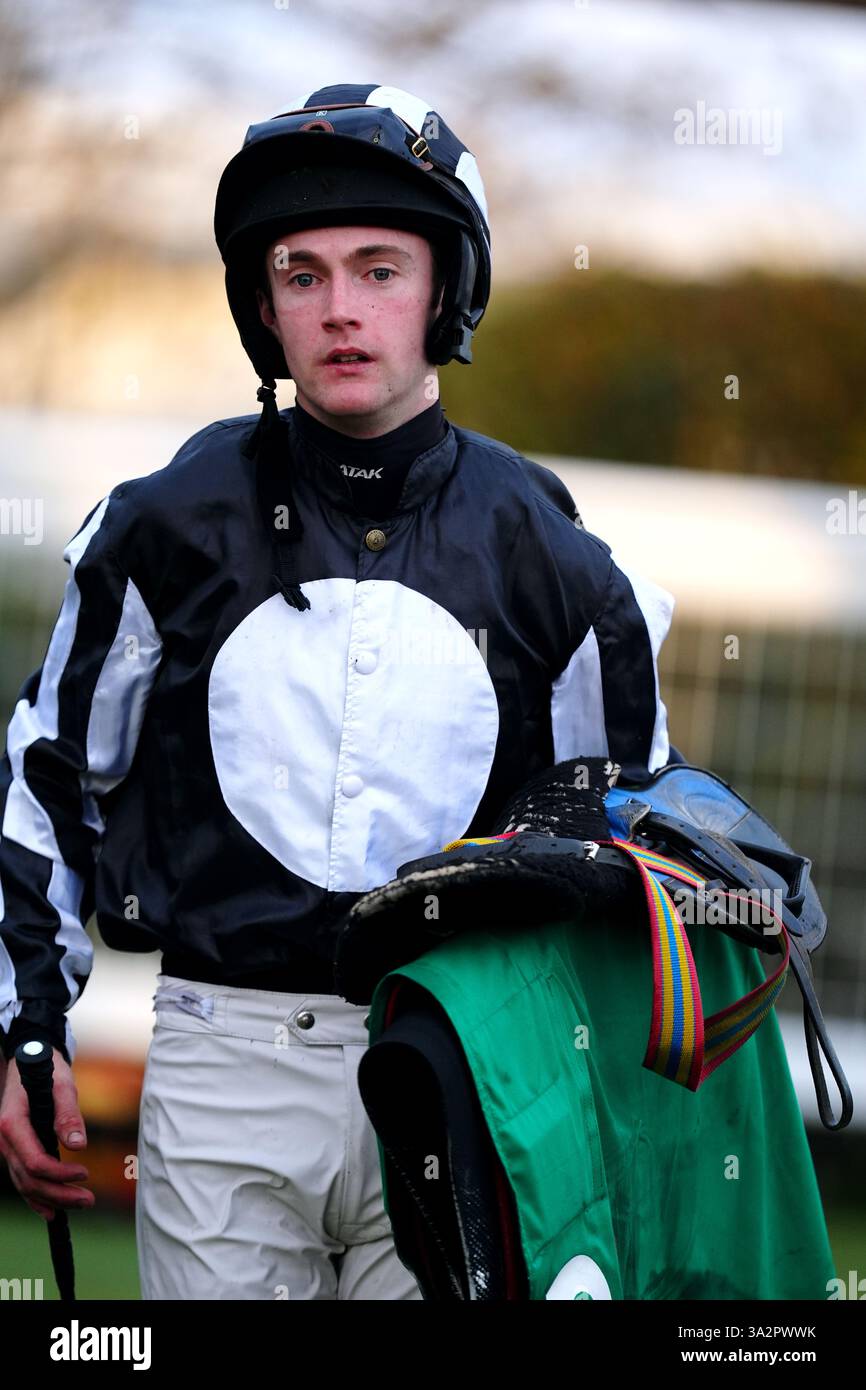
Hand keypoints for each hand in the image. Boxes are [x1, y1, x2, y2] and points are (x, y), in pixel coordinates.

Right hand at [0, 1047, 94, 1219]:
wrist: (29, 1057)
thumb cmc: (47, 1068)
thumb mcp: (62, 1084)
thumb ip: (68, 1114)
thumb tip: (79, 1146)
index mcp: (12, 1124)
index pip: (34, 1162)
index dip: (59, 1174)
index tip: (85, 1174)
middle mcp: (4, 1140)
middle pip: (29, 1179)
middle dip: (59, 1194)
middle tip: (88, 1200)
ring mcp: (7, 1147)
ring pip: (24, 1183)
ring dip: (52, 1198)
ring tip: (81, 1203)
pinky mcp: (14, 1149)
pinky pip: (21, 1179)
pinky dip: (36, 1197)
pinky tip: (52, 1210)